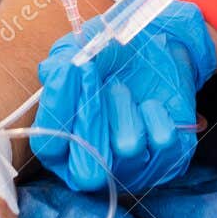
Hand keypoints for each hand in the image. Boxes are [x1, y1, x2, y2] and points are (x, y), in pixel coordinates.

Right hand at [33, 1, 215, 194]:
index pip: (49, 148)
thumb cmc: (109, 54)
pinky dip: (157, 112)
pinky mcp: (166, 159)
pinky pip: (162, 141)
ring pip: (127, 147)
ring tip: (124, 87)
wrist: (156, 46)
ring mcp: (130, 167)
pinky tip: (150, 102)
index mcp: (61, 143)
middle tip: (99, 79)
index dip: (59, 110)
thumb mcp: (78, 49)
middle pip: (86, 171)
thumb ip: (61, 63)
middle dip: (93, 121)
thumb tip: (58, 74)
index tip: (72, 70)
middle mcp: (92, 164)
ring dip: (125, 107)